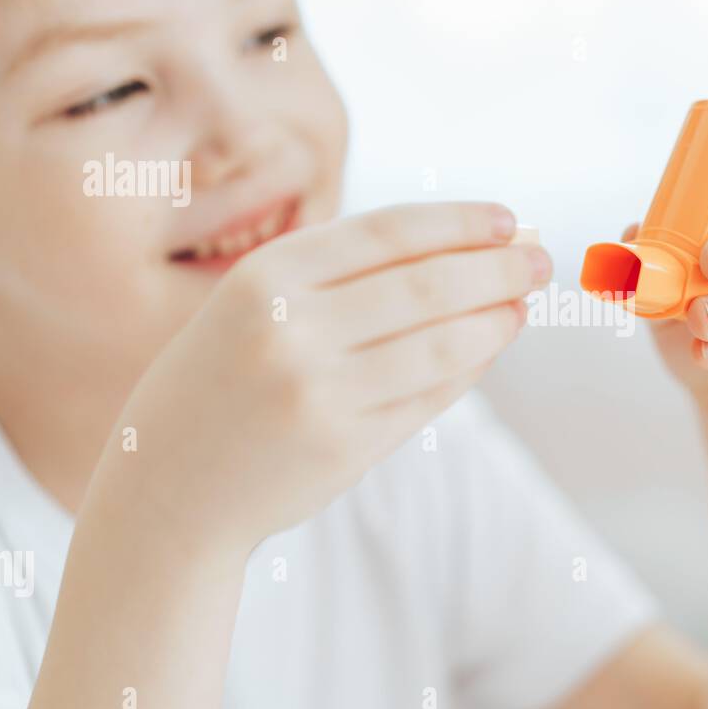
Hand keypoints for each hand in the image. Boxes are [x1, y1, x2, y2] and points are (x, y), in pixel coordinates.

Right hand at [82, 202, 549, 551]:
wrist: (167, 490)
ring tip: (524, 304)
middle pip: (427, 284)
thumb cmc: (221, 382)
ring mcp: (319, 391)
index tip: (509, 219)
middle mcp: (290, 328)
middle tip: (540, 259)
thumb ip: (339, 277)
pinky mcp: (344, 446)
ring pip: (441, 344)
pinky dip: (469, 368)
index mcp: (266, 275)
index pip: (390, 231)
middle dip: (497, 267)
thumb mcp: (252, 306)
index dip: (460, 222)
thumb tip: (463, 250)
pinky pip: (430, 396)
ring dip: (497, 320)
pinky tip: (490, 347)